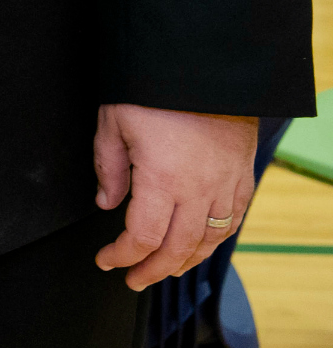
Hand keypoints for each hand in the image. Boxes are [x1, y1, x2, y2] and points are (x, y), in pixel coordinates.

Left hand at [92, 104, 259, 289]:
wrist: (204, 68)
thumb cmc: (153, 89)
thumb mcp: (113, 122)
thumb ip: (108, 167)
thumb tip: (106, 203)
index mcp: (162, 179)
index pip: (141, 236)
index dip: (121, 255)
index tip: (106, 260)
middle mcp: (198, 190)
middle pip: (176, 249)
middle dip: (151, 269)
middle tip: (133, 279)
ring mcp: (224, 185)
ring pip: (208, 240)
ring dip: (185, 261)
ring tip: (164, 269)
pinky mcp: (242, 176)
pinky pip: (233, 220)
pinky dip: (216, 239)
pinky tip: (200, 244)